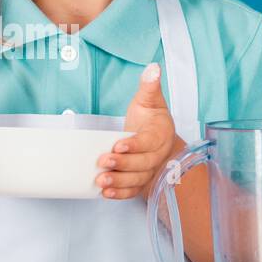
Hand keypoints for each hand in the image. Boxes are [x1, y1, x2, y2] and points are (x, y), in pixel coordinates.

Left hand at [95, 62, 180, 199]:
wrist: (155, 137)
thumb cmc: (150, 118)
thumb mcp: (149, 100)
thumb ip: (149, 86)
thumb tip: (153, 67)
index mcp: (161, 134)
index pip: (149, 142)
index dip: (135, 145)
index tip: (118, 144)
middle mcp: (157, 155)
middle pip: (143, 164)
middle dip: (123, 164)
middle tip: (103, 162)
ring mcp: (149, 171)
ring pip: (137, 180)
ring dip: (119, 182)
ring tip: (101, 181)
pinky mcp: (140, 181)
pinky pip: (132, 191)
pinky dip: (120, 194)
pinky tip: (105, 193)